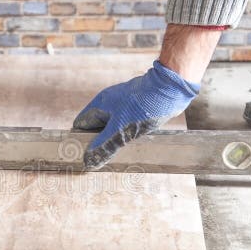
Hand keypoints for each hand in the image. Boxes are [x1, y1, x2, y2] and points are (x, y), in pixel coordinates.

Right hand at [73, 60, 199, 169]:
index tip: (83, 155)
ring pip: (111, 126)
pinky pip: (125, 124)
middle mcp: (108, 103)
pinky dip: (125, 134)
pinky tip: (132, 144)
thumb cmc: (144, 105)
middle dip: (98, 142)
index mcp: (100, 104)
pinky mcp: (136, 108)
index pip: (81, 124)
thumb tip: (88, 161)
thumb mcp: (121, 130)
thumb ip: (104, 146)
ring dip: (113, 139)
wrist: (171, 88)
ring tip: (117, 155)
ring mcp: (122, 104)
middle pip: (96, 126)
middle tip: (101, 159)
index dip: (79, 139)